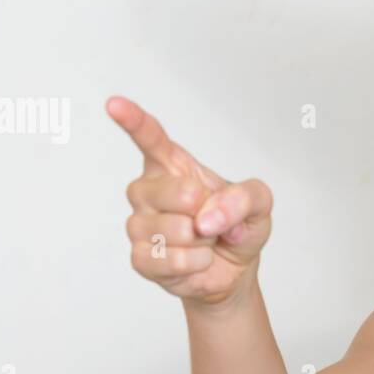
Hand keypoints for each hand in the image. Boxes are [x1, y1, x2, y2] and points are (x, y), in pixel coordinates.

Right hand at [108, 94, 272, 307]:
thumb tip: (208, 217)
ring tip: (204, 240)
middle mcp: (148, 189)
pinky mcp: (140, 257)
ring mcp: (139, 224)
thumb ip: (245, 198)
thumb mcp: (259, 205)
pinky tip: (197, 259)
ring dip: (203, 241)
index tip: (114, 104)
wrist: (233, 270)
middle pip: (176, 193)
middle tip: (211, 219)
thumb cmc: (238, 227)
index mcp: (172, 165)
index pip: (149, 137)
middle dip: (208, 211)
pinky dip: (194, 263)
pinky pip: (168, 260)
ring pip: (174, 230)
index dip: (132, 120)